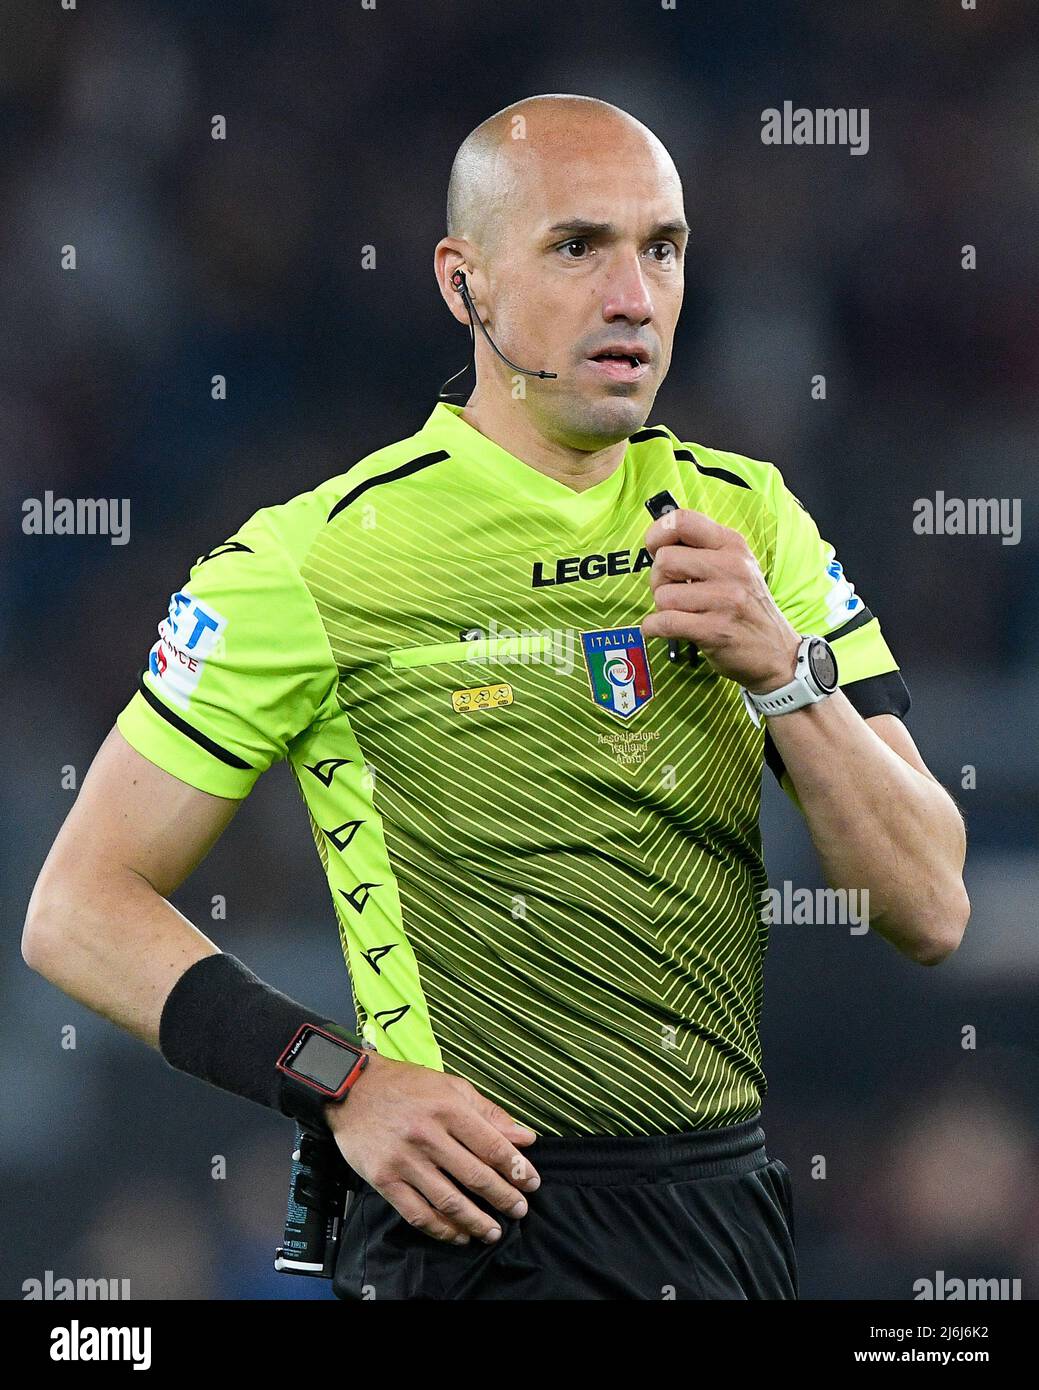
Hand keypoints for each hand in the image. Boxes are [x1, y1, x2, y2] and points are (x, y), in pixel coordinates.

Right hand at [324, 1053, 540, 1245]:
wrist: (352, 1088)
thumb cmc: (406, 1085)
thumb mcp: (451, 1087)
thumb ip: (489, 1113)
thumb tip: (525, 1137)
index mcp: (449, 1108)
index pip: (492, 1146)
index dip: (517, 1168)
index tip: (532, 1183)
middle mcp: (428, 1135)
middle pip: (475, 1176)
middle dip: (503, 1198)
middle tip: (519, 1211)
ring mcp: (404, 1160)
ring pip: (448, 1201)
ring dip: (476, 1221)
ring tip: (493, 1231)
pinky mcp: (384, 1180)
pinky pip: (417, 1213)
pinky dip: (441, 1229)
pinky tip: (458, 1234)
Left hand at [641, 508, 799, 691]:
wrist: (778, 653)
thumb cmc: (748, 609)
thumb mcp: (737, 567)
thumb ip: (704, 550)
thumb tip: (659, 543)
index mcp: (733, 546)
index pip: (683, 520)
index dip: (658, 534)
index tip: (655, 550)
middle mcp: (731, 568)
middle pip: (665, 560)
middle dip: (658, 579)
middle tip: (672, 591)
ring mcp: (725, 599)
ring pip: (663, 595)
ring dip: (662, 608)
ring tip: (680, 613)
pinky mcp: (715, 630)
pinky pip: (665, 622)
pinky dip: (655, 627)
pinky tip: (663, 628)